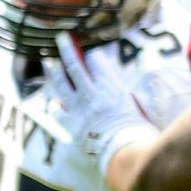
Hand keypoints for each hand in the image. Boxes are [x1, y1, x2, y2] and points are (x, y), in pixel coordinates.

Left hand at [45, 32, 156, 177]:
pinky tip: (54, 102)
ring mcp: (79, 109)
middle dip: (67, 49)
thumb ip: (134, 87)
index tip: (88, 51)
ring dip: (54, 72)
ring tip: (49, 63)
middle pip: (75, 66)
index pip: (95, 61)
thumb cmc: (139, 130)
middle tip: (60, 38)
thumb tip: (141, 66)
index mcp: (110, 86)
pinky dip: (55, 105)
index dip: (91, 55)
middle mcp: (91, 93)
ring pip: (61, 84)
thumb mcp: (141, 102)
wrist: (126, 153)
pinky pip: (58, 111)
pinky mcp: (71, 124)